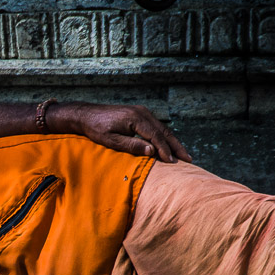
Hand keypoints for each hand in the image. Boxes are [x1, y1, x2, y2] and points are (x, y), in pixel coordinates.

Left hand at [50, 102, 191, 162]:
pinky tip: (169, 145)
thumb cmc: (96, 129)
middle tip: (188, 159)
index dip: (165, 150)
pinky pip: (156, 126)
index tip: (173, 163)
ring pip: (162, 128)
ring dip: (173, 142)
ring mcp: (142, 111)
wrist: (86, 114)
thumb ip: (132, 145)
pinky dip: (164, 136)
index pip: (156, 137)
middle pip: (164, 131)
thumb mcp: (112, 140)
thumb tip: (152, 152)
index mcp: (136, 118)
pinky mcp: (139, 113)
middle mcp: (142, 112)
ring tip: (183, 154)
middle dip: (176, 146)